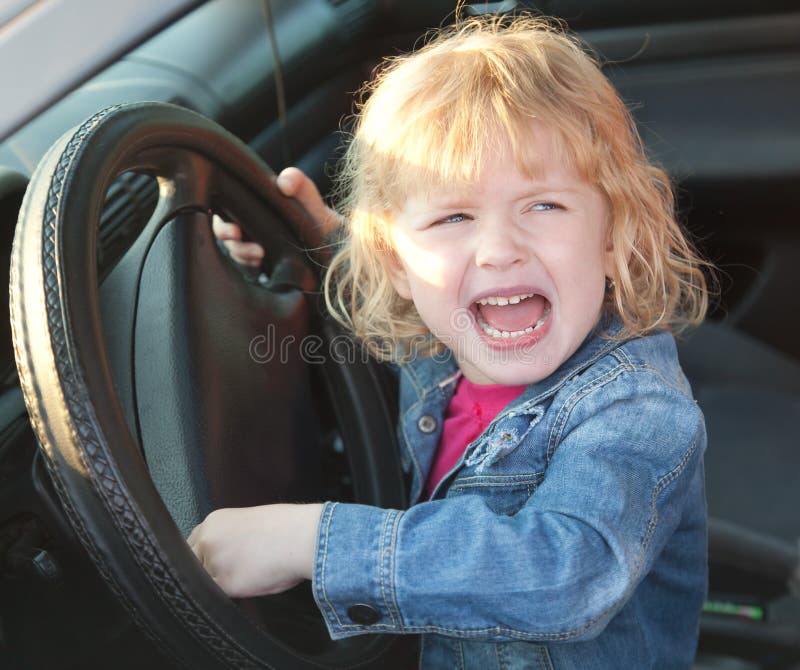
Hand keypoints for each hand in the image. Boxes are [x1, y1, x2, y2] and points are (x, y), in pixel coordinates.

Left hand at [187, 503, 323, 597]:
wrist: (300, 536)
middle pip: (192, 564)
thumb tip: (223, 554)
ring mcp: (213, 562)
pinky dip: (232, 594)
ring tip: (247, 575)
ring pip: (205, 582)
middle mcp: (207, 540)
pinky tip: (250, 582)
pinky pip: (219, 596)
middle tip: (232, 572)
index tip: (214, 563)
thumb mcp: (247, 523)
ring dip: (220, 584)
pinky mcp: (225, 583)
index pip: (191, 545)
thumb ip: (227, 537)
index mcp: (213, 521)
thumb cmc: (284, 528)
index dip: (203, 557)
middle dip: (206, 572)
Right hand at [213, 166, 340, 265]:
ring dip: (243, 256)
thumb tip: (284, 182)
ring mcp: (253, 245)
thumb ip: (300, 183)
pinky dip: (251, 267)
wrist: (333, 242)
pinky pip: (246, 268)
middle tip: (252, 249)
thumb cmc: (317, 216)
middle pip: (224, 236)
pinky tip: (263, 266)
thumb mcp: (309, 197)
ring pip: (234, 252)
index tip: (235, 231)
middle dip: (233, 243)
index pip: (224, 212)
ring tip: (261, 256)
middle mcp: (248, 226)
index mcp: (253, 206)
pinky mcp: (261, 264)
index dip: (223, 222)